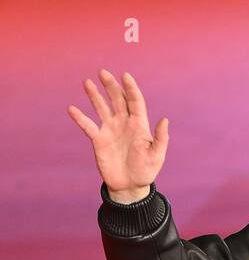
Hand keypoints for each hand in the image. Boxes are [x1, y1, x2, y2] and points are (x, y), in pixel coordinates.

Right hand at [67, 69, 168, 194]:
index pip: (135, 101)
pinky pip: (88, 126)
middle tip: (103, 72)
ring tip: (88, 82)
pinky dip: (80, 117)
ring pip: (101, 107)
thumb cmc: (146, 171)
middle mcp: (124, 123)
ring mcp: (110, 130)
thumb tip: (165, 119)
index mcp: (139, 124)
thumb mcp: (156, 156)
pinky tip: (72, 109)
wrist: (130, 187)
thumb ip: (161, 138)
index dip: (131, 88)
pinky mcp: (99, 140)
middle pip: (117, 99)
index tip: (125, 75)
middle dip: (111, 85)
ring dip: (94, 95)